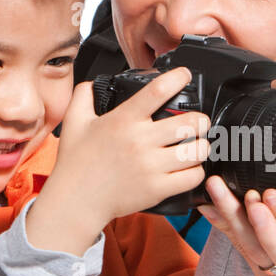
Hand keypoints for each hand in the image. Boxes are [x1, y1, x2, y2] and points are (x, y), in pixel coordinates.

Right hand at [29, 68, 209, 252]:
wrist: (75, 200)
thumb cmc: (76, 163)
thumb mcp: (74, 121)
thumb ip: (85, 94)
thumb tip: (97, 83)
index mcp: (123, 120)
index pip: (158, 91)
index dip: (178, 78)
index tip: (185, 75)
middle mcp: (140, 141)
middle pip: (191, 123)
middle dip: (200, 120)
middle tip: (197, 122)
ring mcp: (151, 166)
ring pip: (198, 150)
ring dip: (201, 146)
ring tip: (194, 146)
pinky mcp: (157, 189)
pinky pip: (193, 177)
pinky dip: (196, 171)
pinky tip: (188, 168)